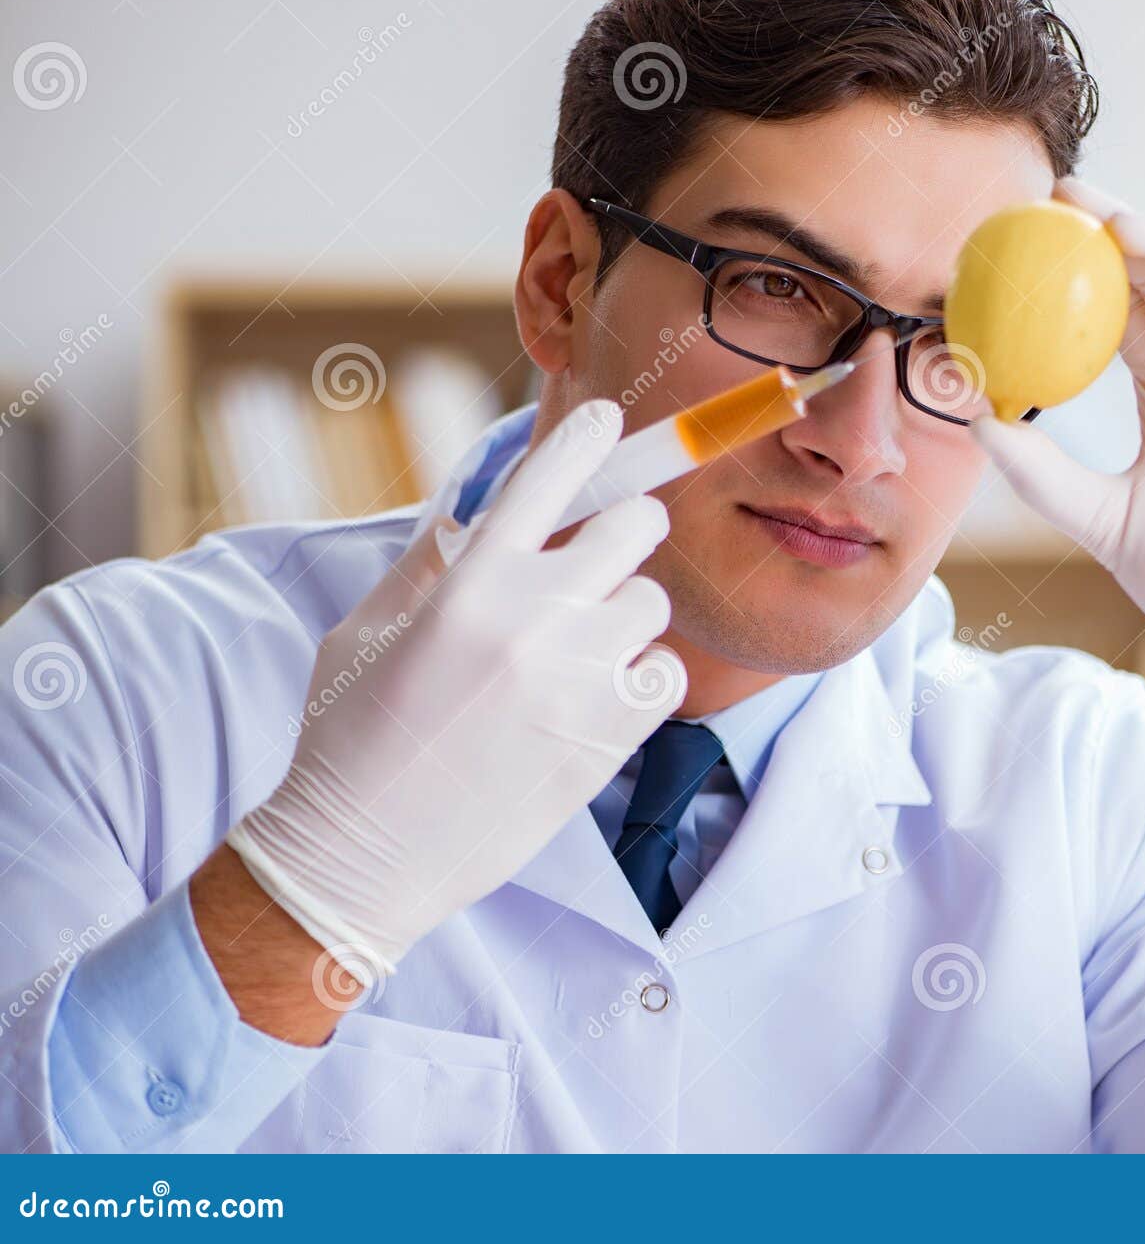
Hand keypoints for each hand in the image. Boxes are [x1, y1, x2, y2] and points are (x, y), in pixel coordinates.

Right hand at [227, 399, 679, 978]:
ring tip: (582, 648)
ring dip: (626, 613)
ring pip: (652, 601)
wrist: (362, 855)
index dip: (586, 439)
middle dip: (627, 529)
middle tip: (608, 551)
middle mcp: (533, 616)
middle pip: (635, 525)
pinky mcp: (610, 735)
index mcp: (467, 581)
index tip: (611, 419)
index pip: (545, 479)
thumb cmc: (348, 739)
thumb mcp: (364, 632)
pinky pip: (666, 672)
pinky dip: (643, 676)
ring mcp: (580, 676)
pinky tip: (601, 695)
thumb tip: (472, 520)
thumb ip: (427, 567)